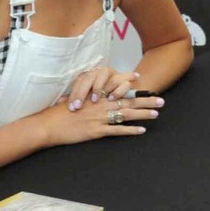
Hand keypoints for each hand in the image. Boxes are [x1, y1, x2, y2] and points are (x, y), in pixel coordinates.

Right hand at [37, 95, 160, 146]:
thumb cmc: (58, 113)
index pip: (115, 87)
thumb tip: (91, 95)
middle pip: (127, 101)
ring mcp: (99, 118)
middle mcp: (100, 105)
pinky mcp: (96, 131)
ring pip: (126, 114)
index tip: (140, 79)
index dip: (129, 83)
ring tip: (156, 114)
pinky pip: (117, 130)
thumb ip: (85, 97)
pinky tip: (142, 130)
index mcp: (94, 97)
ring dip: (142, 114)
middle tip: (161, 100)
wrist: (48, 124)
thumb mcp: (73, 100)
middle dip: (145, 100)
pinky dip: (130, 130)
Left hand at [66, 67, 140, 110]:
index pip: (80, 81)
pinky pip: (122, 82)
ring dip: (99, 87)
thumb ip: (75, 97)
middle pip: (90, 77)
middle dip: (83, 92)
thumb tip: (59, 103)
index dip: (74, 93)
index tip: (72, 107)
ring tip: (95, 101)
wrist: (123, 89)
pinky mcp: (126, 79)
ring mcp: (114, 74)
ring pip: (105, 74)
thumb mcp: (88, 95)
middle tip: (79, 106)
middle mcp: (101, 72)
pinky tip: (112, 99)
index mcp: (90, 74)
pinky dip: (117, 90)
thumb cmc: (102, 95)